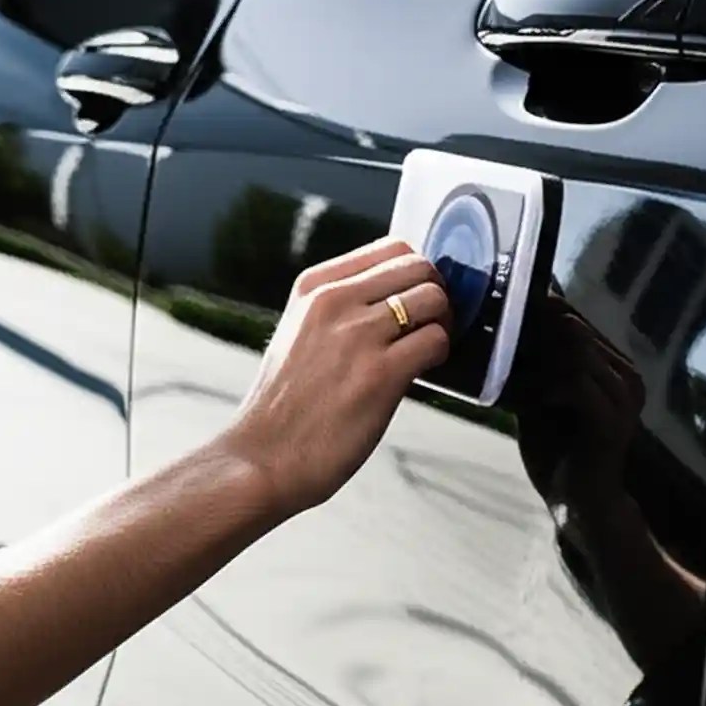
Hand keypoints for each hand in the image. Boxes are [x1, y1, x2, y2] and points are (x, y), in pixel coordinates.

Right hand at [219, 238, 451, 515]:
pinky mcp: (380, 374)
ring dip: (443, 324)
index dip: (417, 271)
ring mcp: (358, 335)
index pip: (391, 247)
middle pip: (419, 267)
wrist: (262, 458)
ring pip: (434, 300)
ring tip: (428, 349)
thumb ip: (339, 309)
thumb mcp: (298, 333)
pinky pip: (436, 341)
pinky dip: (441, 355)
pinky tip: (423, 372)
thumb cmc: (283, 407)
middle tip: (432, 323)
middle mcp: (335, 301)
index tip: (418, 296)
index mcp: (314, 287)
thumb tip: (395, 298)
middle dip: (436, 294)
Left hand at [515, 297, 644, 539]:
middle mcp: (626, 374)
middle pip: (573, 328)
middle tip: (497, 348)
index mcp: (614, 364)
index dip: (534, 315)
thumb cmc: (557, 448)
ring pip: (574, 351)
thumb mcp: (539, 395)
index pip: (573, 317)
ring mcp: (623, 397)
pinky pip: (574, 383)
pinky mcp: (612, 421)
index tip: (499, 323)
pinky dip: (543, 388)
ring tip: (509, 378)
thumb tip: (500, 326)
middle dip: (531, 336)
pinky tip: (526, 401)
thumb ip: (531, 363)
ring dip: (535, 362)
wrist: (578, 501)